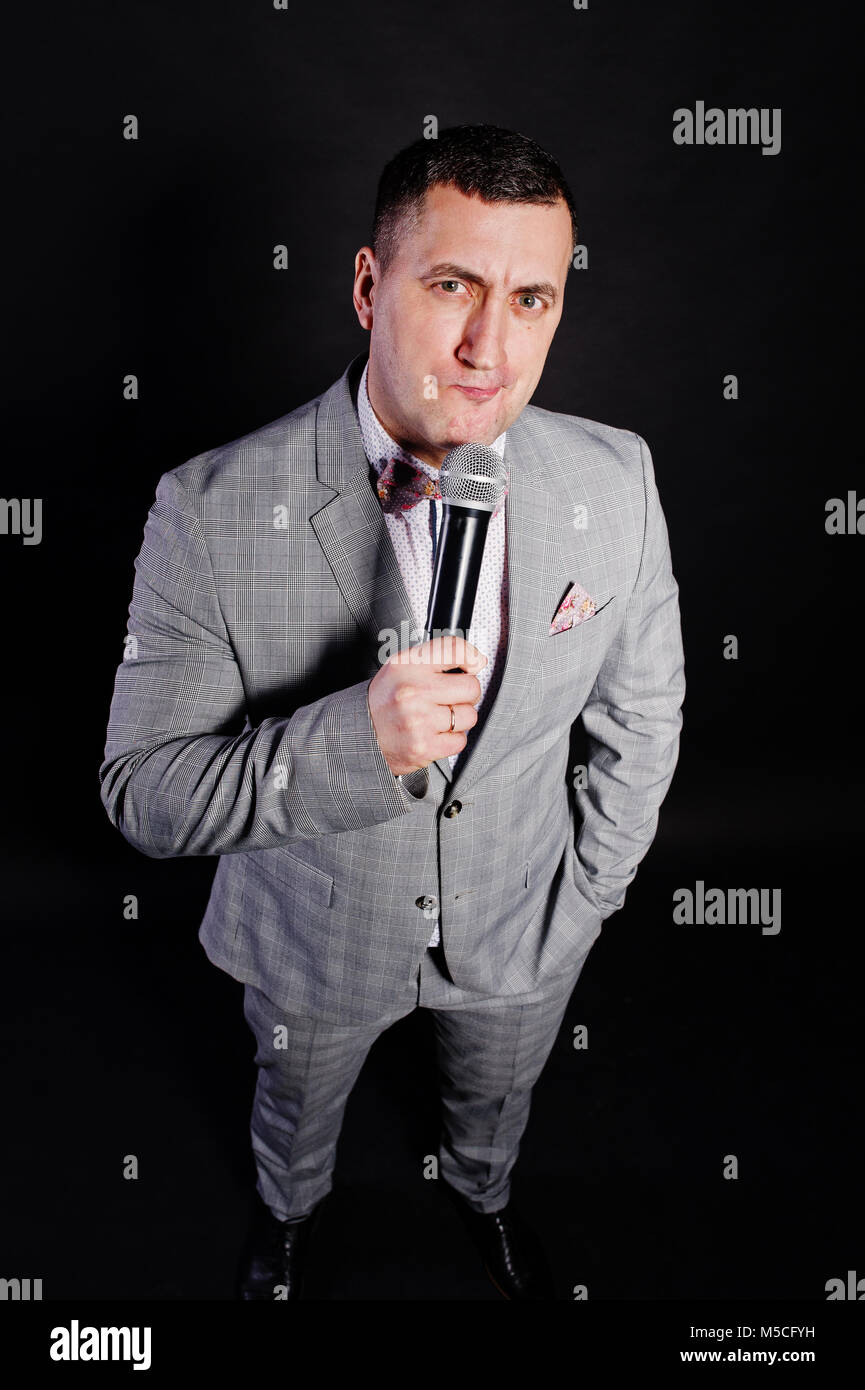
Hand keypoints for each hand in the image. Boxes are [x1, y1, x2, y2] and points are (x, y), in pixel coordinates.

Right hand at [367, 635, 487, 776]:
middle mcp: (413, 691)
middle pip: (471, 687)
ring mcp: (419, 720)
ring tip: (438, 717)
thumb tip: (478, 661)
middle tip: (448, 697)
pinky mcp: (424, 747)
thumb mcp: (402, 666)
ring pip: (469, 715)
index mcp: (407, 665)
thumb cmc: (384, 700)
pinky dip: (451, 739)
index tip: (471, 666)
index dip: (471, 657)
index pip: (455, 649)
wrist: (360, 734)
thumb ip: (438, 657)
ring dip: (458, 718)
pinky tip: (434, 733)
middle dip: (465, 694)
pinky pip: (460, 740)